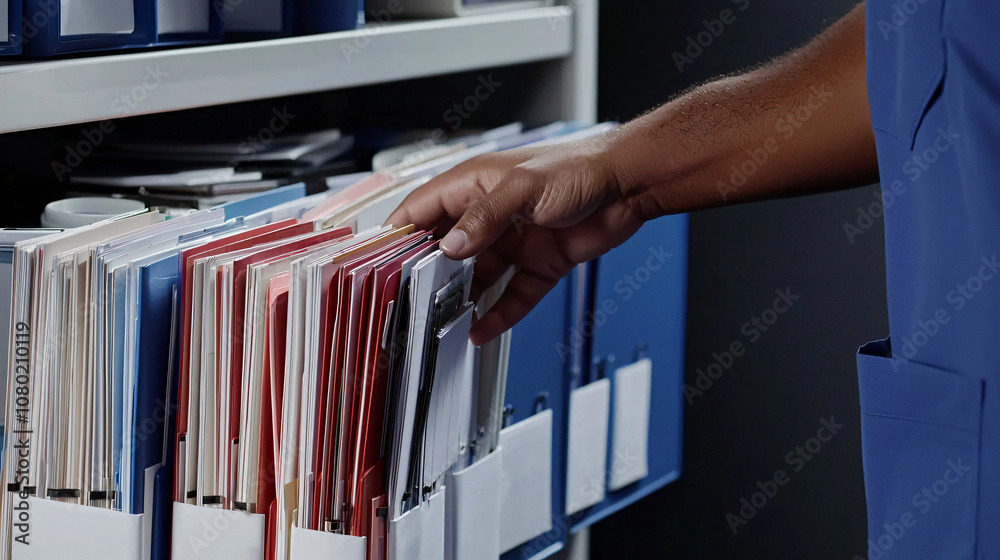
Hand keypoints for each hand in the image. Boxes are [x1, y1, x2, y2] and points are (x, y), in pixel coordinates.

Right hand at [384, 133, 649, 344]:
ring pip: (478, 277)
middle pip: (448, 249)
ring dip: (463, 299)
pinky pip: (513, 295)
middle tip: (411, 301)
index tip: (378, 259)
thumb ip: (483, 218)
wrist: (628, 184)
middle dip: (429, 274)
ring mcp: (514, 241)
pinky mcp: (540, 264)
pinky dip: (499, 313)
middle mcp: (491, 214)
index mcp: (475, 184)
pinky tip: (483, 330)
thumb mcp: (522, 188)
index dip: (400, 232)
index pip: (423, 208)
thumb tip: (450, 246)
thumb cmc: (578, 167)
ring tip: (444, 323)